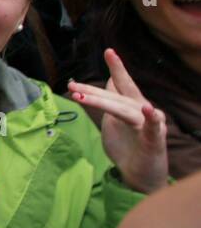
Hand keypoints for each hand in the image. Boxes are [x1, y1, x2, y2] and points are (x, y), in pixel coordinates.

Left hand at [67, 49, 168, 194]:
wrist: (139, 176)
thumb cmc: (126, 146)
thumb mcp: (113, 120)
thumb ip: (110, 101)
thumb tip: (107, 80)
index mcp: (130, 105)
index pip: (121, 84)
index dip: (116, 69)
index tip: (108, 51)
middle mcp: (140, 111)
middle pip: (116, 97)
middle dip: (93, 91)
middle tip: (72, 85)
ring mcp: (148, 125)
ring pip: (126, 110)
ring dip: (104, 103)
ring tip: (83, 97)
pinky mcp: (154, 141)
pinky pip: (154, 128)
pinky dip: (152, 119)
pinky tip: (148, 109)